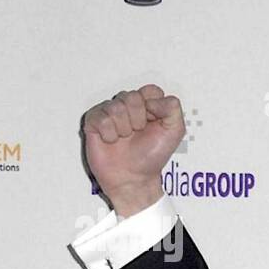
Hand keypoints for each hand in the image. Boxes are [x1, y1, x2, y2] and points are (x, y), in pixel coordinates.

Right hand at [82, 84, 184, 216]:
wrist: (133, 178)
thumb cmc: (152, 156)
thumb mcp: (175, 132)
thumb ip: (173, 109)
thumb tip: (154, 99)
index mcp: (148, 105)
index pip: (151, 90)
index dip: (154, 107)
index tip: (154, 123)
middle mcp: (128, 105)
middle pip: (132, 96)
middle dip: (138, 120)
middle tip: (137, 133)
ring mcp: (109, 112)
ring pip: (116, 107)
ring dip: (124, 128)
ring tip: (125, 139)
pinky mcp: (93, 121)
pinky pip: (100, 118)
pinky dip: (109, 134)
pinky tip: (112, 141)